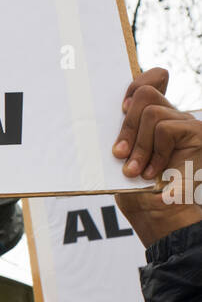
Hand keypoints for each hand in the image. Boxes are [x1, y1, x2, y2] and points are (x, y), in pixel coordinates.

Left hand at [112, 67, 201, 245]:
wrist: (164, 221)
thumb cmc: (140, 197)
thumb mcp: (123, 161)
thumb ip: (123, 136)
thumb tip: (108, 113)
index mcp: (155, 121)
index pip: (152, 80)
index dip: (135, 84)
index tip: (119, 110)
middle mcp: (173, 117)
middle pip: (145, 93)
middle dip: (127, 125)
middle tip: (120, 155)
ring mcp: (186, 124)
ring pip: (151, 112)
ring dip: (139, 146)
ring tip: (137, 172)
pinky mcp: (197, 133)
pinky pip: (165, 127)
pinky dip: (154, 152)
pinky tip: (154, 174)